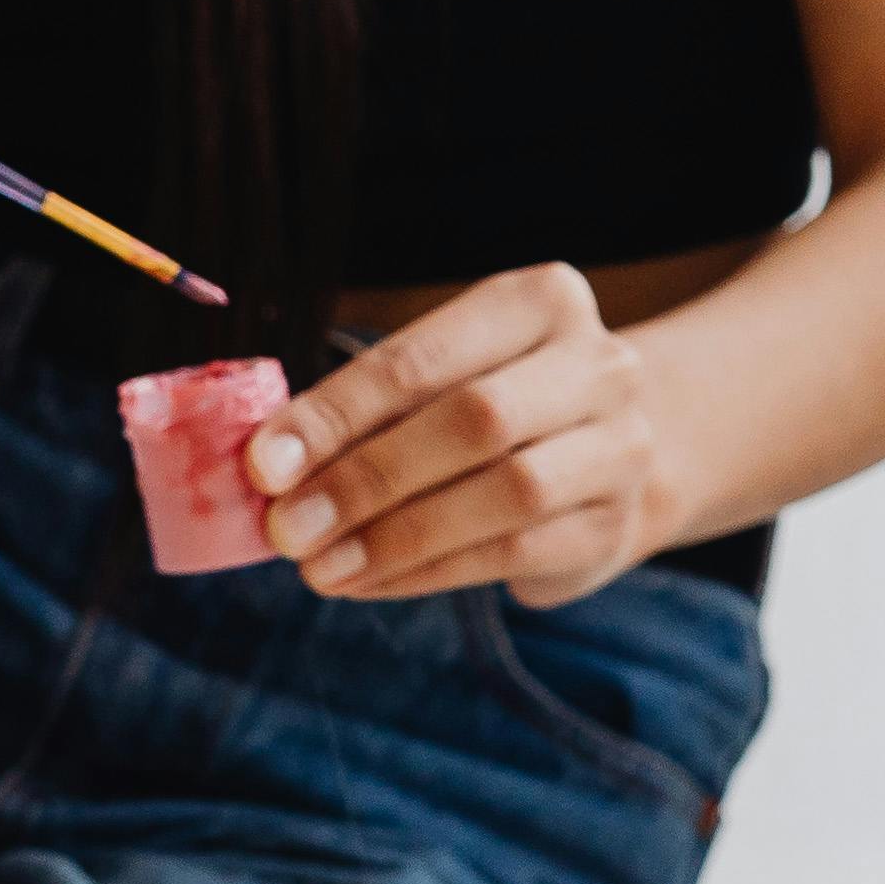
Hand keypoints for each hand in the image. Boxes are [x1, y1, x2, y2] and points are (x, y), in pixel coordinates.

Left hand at [246, 264, 670, 604]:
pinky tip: (366, 581)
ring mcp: (619, 448)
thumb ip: (370, 408)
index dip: (338, 412)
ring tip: (319, 566)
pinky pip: (512, 555)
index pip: (424, 357)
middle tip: (286, 527)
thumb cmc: (495, 399)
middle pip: (475, 420)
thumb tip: (272, 465)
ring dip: (396, 537)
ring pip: (505, 494)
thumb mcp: (444, 375)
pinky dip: (427, 573)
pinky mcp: (612, 525)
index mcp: (543, 302)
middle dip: (367, 478)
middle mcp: (598, 366)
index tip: (265, 463)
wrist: (609, 454)